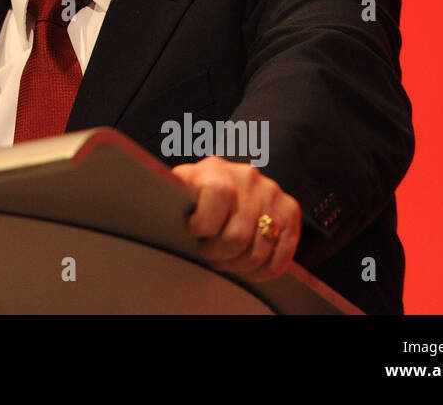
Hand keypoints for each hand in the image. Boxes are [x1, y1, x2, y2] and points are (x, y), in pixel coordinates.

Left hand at [169, 156, 301, 281]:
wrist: (229, 180)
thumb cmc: (199, 189)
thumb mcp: (183, 185)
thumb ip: (173, 191)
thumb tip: (152, 193)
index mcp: (217, 170)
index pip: (218, 196)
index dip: (202, 223)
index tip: (191, 230)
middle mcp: (249, 179)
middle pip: (237, 235)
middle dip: (217, 253)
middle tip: (207, 252)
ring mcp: (273, 195)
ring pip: (258, 251)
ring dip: (236, 265)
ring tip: (223, 259)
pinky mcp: (290, 212)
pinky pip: (280, 257)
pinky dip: (260, 271)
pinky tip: (245, 267)